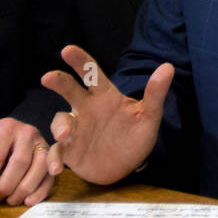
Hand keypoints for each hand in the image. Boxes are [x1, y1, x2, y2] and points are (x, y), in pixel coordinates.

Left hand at [0, 116, 56, 206]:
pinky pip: (50, 177)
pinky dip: (39, 193)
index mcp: (6, 128)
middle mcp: (27, 132)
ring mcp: (43, 144)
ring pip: (39, 169)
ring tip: (10, 201)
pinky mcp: (54, 158)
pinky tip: (27, 201)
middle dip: (5, 186)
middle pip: (19, 162)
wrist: (18, 134)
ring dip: (23, 190)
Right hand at [41, 45, 173, 183]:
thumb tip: (168, 67)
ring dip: (59, 126)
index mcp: (104, 96)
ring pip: (60, 121)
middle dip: (58, 81)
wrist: (127, 166)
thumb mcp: (149, 116)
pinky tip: (57, 167)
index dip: (80, 61)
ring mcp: (75, 129)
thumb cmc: (135, 136)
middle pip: (69, 90)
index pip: (91, 73)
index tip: (68, 50)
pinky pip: (57, 152)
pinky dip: (53, 158)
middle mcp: (85, 108)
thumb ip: (155, 93)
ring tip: (65, 135)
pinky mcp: (69, 151)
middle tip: (49, 77)